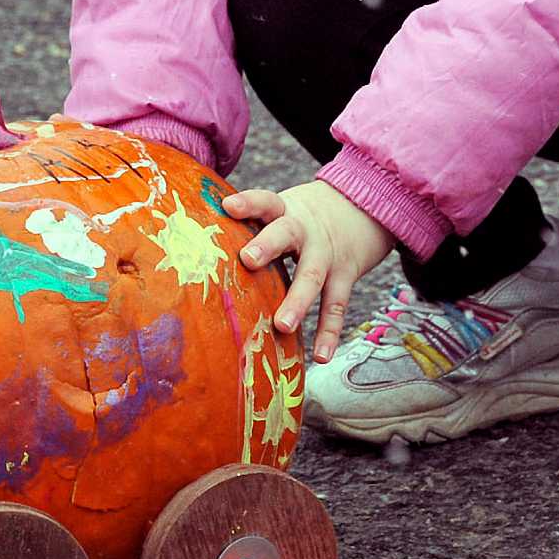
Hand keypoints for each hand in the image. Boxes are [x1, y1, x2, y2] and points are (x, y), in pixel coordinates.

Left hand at [225, 180, 394, 362]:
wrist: (360, 209)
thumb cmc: (300, 218)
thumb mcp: (280, 211)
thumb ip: (249, 227)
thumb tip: (198, 247)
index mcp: (284, 211)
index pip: (266, 202)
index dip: (248, 203)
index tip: (229, 206)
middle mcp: (305, 230)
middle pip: (287, 234)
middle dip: (267, 245)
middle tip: (248, 260)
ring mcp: (326, 255)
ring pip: (312, 276)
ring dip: (298, 301)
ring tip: (282, 326)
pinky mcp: (344, 277)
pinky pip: (335, 306)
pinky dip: (328, 332)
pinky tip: (321, 356)